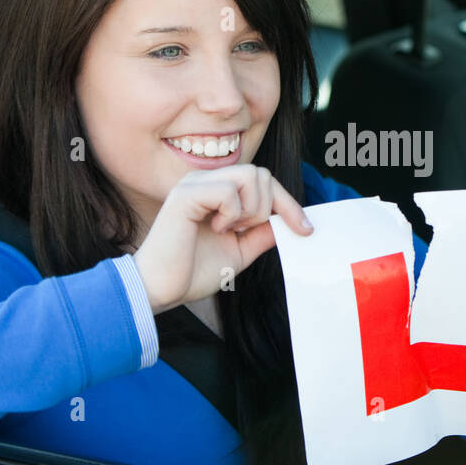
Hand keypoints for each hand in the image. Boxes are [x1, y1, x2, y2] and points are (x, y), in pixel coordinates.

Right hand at [131, 164, 313, 313]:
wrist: (159, 290)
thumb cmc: (191, 272)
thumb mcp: (240, 251)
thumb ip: (262, 233)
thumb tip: (290, 222)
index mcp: (216, 191)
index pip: (263, 182)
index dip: (289, 204)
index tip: (306, 229)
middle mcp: (204, 180)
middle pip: (261, 174)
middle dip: (267, 208)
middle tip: (245, 231)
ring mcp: (194, 184)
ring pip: (250, 176)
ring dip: (251, 210)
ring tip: (228, 230)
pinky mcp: (186, 194)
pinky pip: (228, 191)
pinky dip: (232, 214)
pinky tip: (215, 229)